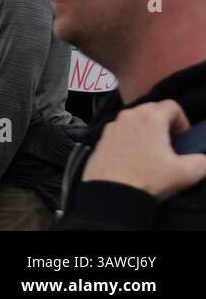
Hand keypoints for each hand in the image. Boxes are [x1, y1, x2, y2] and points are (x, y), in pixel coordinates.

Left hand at [83, 100, 205, 201]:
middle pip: (153, 109)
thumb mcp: (185, 173)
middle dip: (165, 124)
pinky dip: (131, 137)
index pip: (172, 105)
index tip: (183, 140)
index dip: (183, 121)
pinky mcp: (102, 137)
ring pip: (135, 119)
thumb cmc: (148, 179)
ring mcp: (112, 125)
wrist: (112, 193)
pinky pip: (121, 130)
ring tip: (153, 152)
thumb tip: (204, 159)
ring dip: (147, 130)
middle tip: (171, 146)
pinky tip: (135, 157)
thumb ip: (202, 162)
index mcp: (150, 118)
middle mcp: (129, 115)